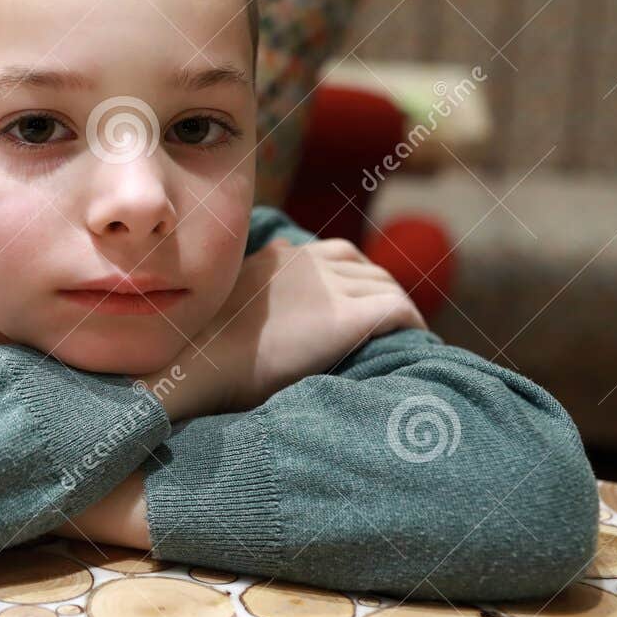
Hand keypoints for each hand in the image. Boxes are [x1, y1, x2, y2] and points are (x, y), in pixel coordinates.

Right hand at [154, 237, 427, 417]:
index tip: (355, 300)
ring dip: (395, 304)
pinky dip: (413, 321)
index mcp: (277, 255)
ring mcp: (329, 286)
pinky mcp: (347, 316)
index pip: (330, 255)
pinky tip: (417, 339)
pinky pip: (398, 309)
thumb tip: (252, 298)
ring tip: (403, 331)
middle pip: (362, 266)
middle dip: (378, 288)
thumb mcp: (221, 306)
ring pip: (384, 284)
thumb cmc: (201, 350)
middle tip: (387, 318)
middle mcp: (307, 260)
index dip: (350, 277)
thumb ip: (247, 295)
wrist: (200, 362)